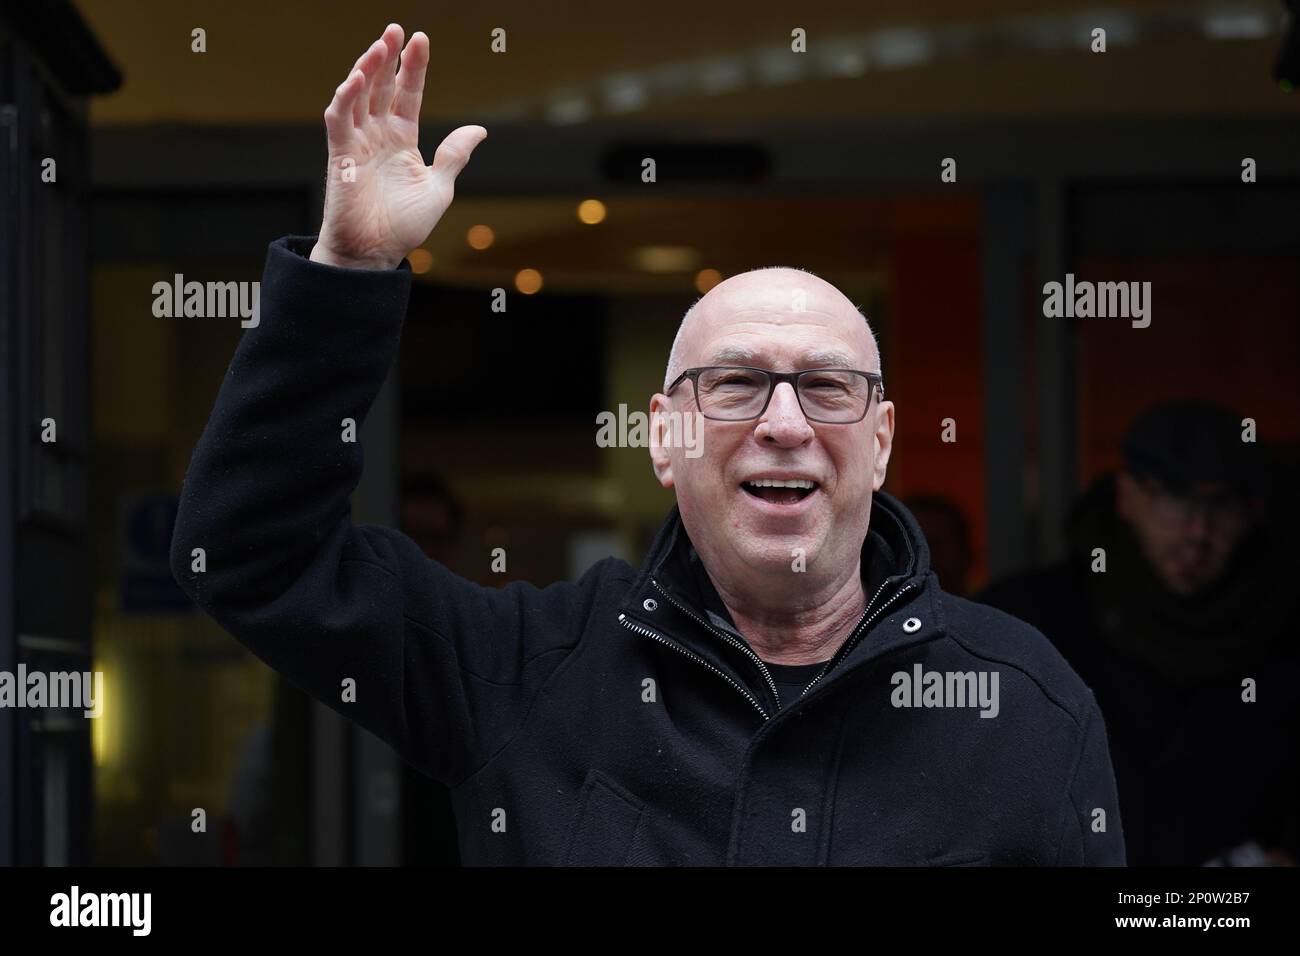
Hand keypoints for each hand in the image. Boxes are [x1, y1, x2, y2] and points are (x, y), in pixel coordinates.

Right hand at [311, 23, 486, 269]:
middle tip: (395, 29)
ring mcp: (357, 143)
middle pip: (381, 87)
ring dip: (367, 69)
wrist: (375, 254)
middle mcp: (378, 136)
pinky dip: (345, 97)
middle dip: (388, 57)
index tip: (421, 39)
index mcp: (402, 140)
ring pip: (358, 96)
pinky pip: (339, 119)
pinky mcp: (340, 156)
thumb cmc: (404, 225)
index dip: (414, 68)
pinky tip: (356, 78)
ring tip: (379, 45)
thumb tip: (480, 130)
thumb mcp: (439, 187)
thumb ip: (454, 155)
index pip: (408, 95)